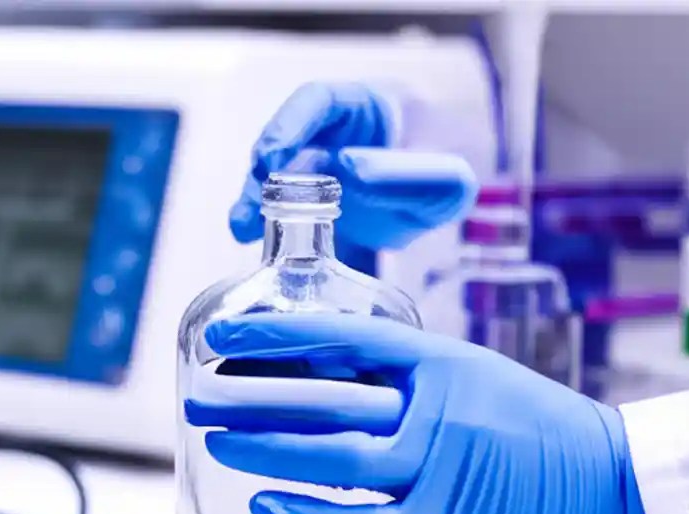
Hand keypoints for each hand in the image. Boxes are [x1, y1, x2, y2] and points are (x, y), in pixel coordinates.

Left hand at [187, 313, 658, 513]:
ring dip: (265, 450)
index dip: (277, 335)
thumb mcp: (468, 375)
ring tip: (217, 443)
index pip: (343, 336)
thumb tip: (322, 375)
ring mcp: (436, 466)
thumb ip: (401, 377)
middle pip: (323, 396)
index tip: (225, 338)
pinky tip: (265, 506)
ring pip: (331, 457)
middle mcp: (432, 407)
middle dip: (250, 397)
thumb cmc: (533, 425)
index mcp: (438, 361)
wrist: (606, 479)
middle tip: (197, 397)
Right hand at [230, 82, 477, 256]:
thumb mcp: (446, 176)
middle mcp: (329, 131)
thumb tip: (348, 170)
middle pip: (285, 138)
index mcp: (363, 106)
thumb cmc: (446, 173)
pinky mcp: (307, 199)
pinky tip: (248, 238)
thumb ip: (407, 173)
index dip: (290, 124)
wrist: (442, 198)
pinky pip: (279, 206)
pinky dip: (263, 222)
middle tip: (254, 196)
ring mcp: (314, 164)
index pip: (318, 101)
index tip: (272, 155)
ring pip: (274, 176)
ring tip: (242, 227)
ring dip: (255, 200)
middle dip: (264, 167)